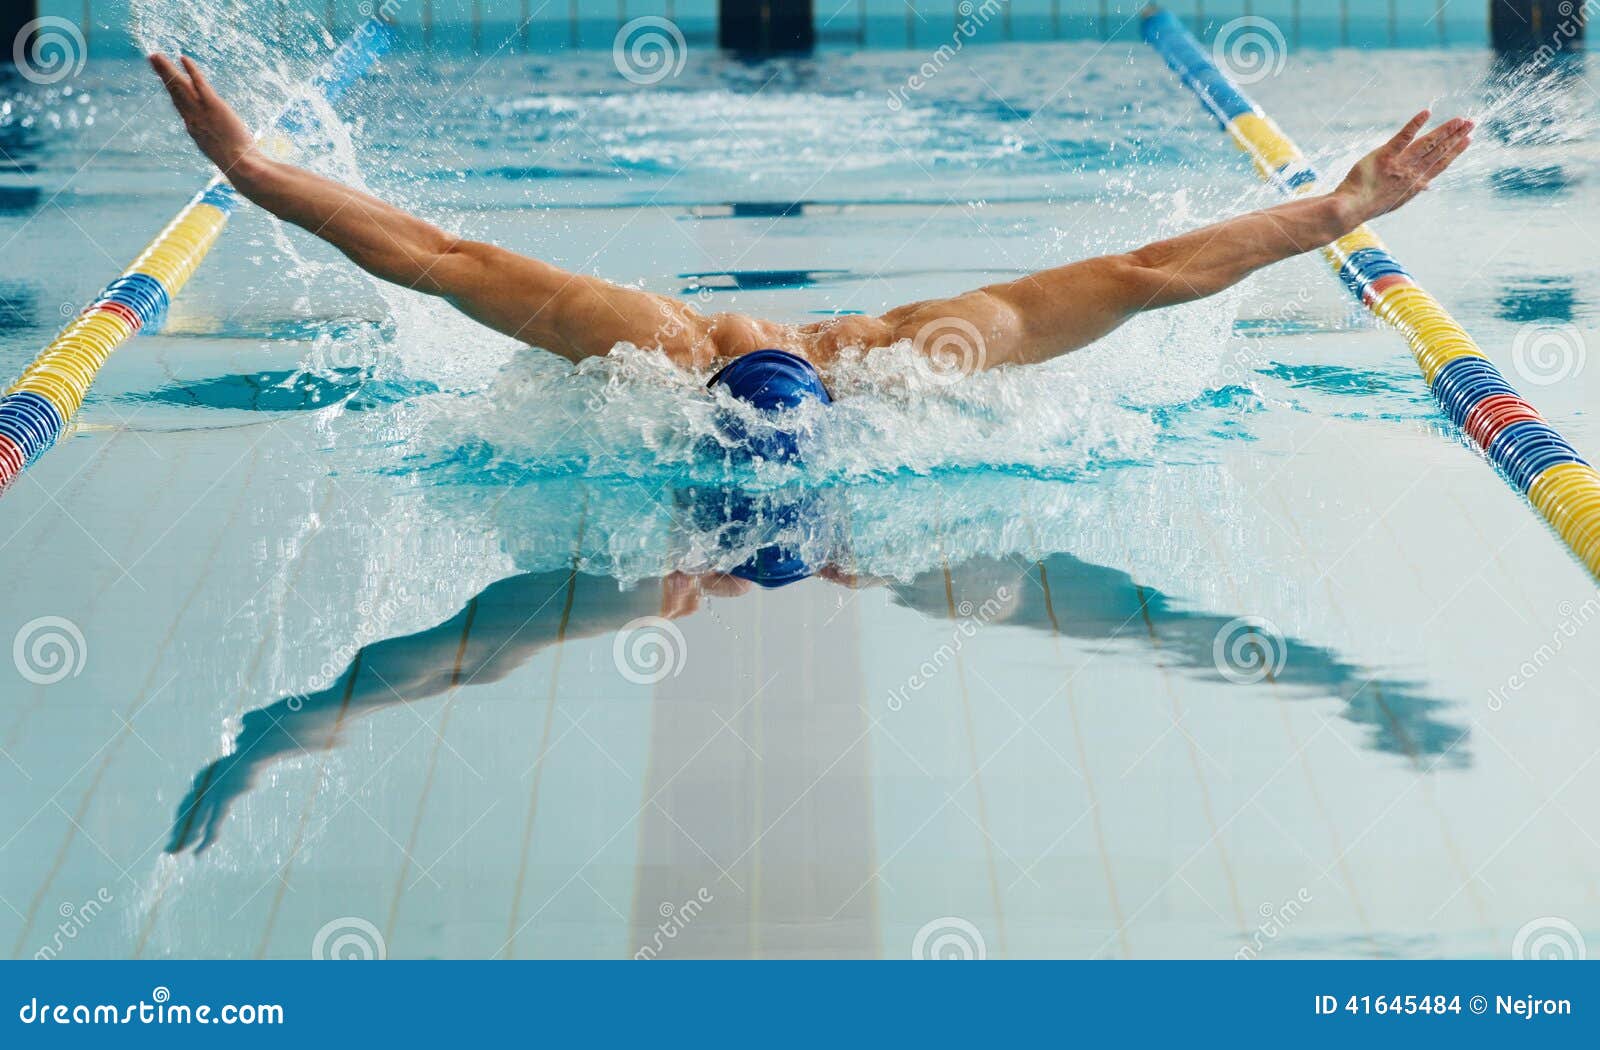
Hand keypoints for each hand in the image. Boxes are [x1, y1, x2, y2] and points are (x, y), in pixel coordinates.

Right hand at [148, 53, 256, 172]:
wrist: (240, 166)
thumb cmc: (236, 162)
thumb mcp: (220, 150)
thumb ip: (216, 142)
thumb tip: (218, 141)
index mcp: (193, 128)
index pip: (179, 103)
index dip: (170, 89)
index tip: (164, 77)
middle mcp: (192, 118)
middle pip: (174, 91)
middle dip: (163, 74)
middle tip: (152, 58)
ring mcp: (201, 112)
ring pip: (181, 86)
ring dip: (168, 69)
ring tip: (157, 56)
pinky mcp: (214, 106)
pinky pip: (199, 84)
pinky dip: (191, 71)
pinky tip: (183, 58)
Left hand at [1333, 110, 1472, 223]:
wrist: (1351, 209)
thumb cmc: (1372, 204)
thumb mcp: (1397, 200)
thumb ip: (1413, 188)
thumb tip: (1428, 186)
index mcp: (1416, 184)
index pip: (1441, 164)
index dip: (1456, 151)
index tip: (1468, 139)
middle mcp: (1411, 173)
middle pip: (1439, 151)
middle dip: (1456, 136)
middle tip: (1471, 123)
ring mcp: (1399, 164)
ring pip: (1427, 144)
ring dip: (1445, 131)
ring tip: (1459, 120)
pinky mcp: (1384, 155)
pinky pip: (1403, 137)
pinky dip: (1415, 125)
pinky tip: (1426, 113)